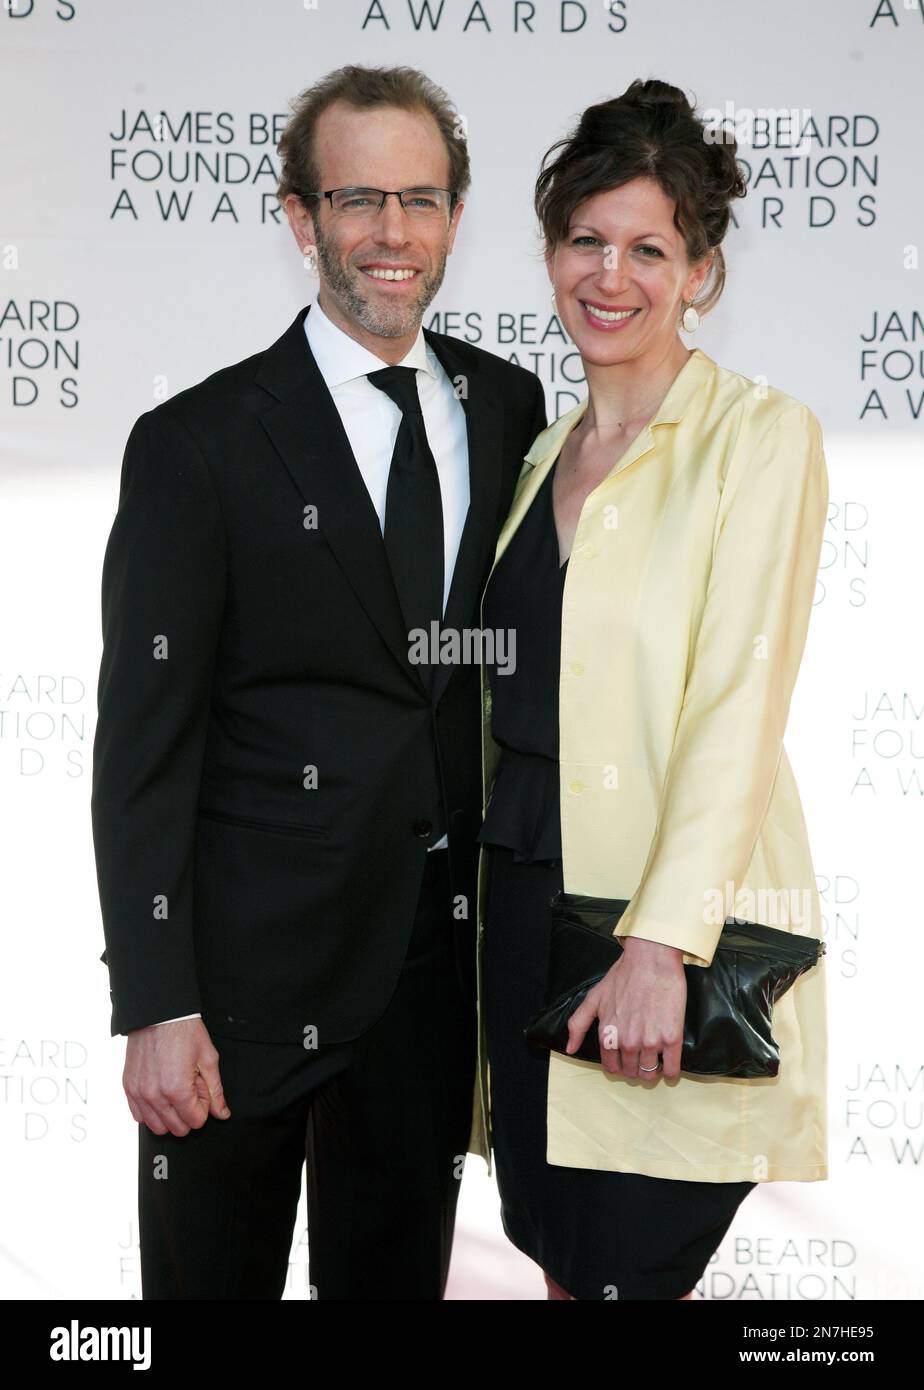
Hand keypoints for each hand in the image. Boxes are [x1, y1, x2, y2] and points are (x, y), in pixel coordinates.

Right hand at [123, 1018, 229, 1135]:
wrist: (158, 1012)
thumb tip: (222, 1113)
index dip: (203, 1106)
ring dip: (170, 1115)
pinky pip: (138, 1116)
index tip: (201, 1088)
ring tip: (175, 1090)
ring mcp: (139, 1093)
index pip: (196, 1121)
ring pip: (157, 1127)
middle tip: (190, 1088)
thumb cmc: (183, 1031)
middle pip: (177, 1129)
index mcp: (177, 1089)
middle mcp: (155, 1096)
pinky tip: (160, 1094)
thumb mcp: (208, 1059)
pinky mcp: (128, 1087)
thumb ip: (216, 1091)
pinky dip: (151, 1111)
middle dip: (188, 1112)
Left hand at [565, 937, 685, 1079]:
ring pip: (650, 1073)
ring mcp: (650, 1042)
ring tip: (656, 1061)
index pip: (611, 1067)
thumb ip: (578, 1024)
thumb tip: (570, 1049)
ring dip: (652, 1072)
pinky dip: (671, 1072)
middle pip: (631, 1072)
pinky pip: (672, 1069)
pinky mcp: (671, 1038)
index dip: (618, 1065)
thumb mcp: (594, 998)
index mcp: (608, 1035)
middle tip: (641, 1058)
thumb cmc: (623, 975)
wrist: (651, 959)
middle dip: (635, 1068)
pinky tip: (669, 1066)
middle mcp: (627, 1043)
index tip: (626, 1060)